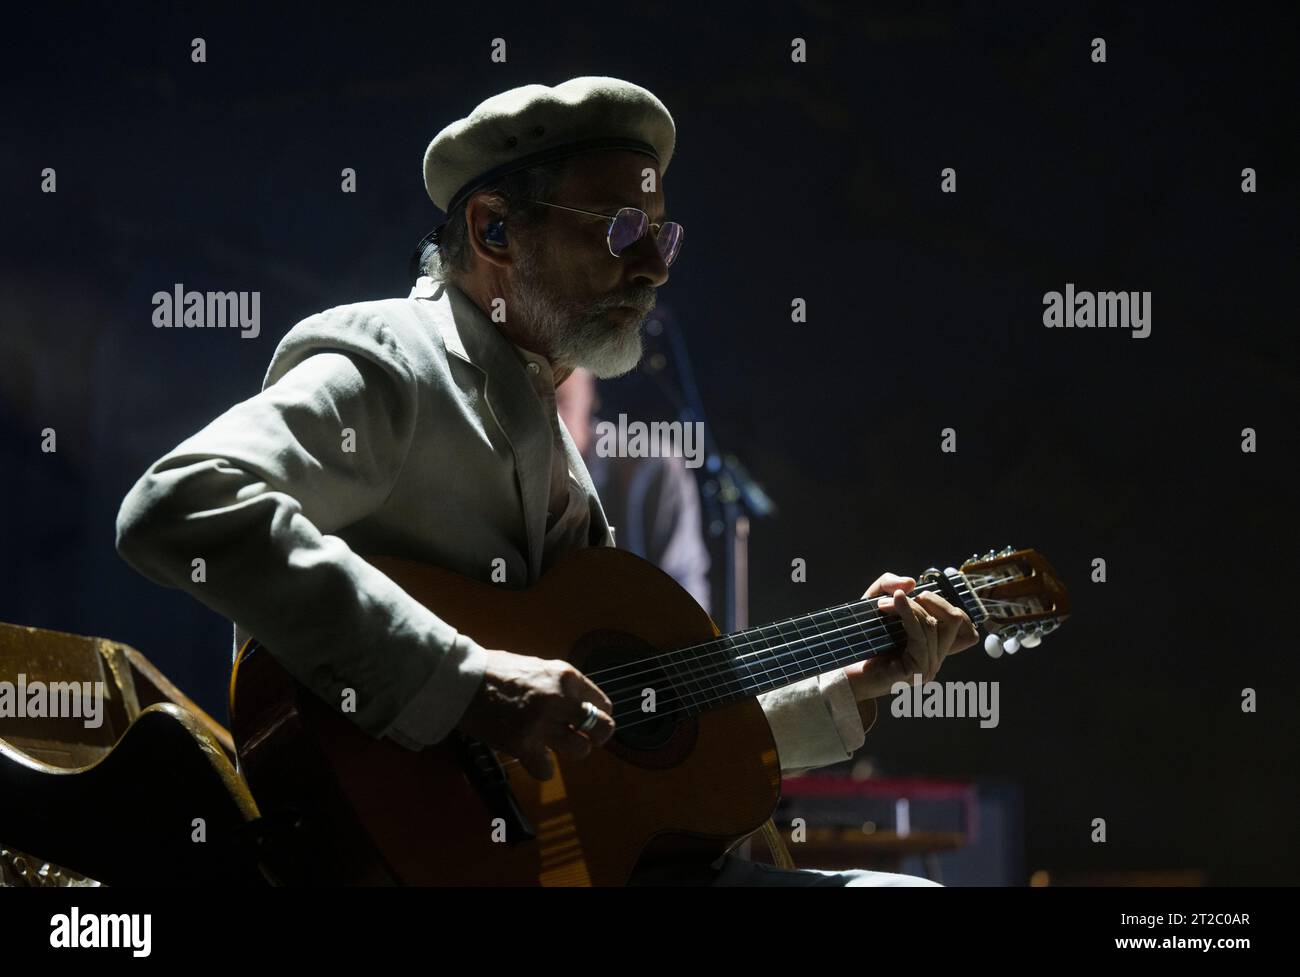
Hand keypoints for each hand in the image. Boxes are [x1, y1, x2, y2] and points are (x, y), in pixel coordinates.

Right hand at [455, 649, 614, 780]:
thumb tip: (579, 705)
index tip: (588, 720)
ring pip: (580, 750)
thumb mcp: (538, 667)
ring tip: (555, 745)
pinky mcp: (522, 745)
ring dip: (570, 750)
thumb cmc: (496, 671)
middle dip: (597, 736)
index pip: (602, 703)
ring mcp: (541, 723)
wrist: (462, 680)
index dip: (598, 714)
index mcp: (565, 676)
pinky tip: (533, 757)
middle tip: (584, 738)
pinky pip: (547, 770)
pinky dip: (542, 767)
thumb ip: (561, 686)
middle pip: (603, 728)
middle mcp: (559, 699)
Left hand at [843, 572, 979, 700]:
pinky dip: (907, 615)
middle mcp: (936, 658)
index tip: (920, 596)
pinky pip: (920, 637)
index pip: (966, 627)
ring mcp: (928, 667)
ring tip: (882, 604)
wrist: (843, 673)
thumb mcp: (873, 603)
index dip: (948, 605)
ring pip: (933, 626)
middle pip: (956, 620)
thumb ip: (889, 586)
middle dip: (932, 600)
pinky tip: (891, 604)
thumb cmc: (860, 640)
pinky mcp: (916, 672)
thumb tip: (911, 582)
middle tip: (902, 597)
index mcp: (933, 646)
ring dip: (908, 607)